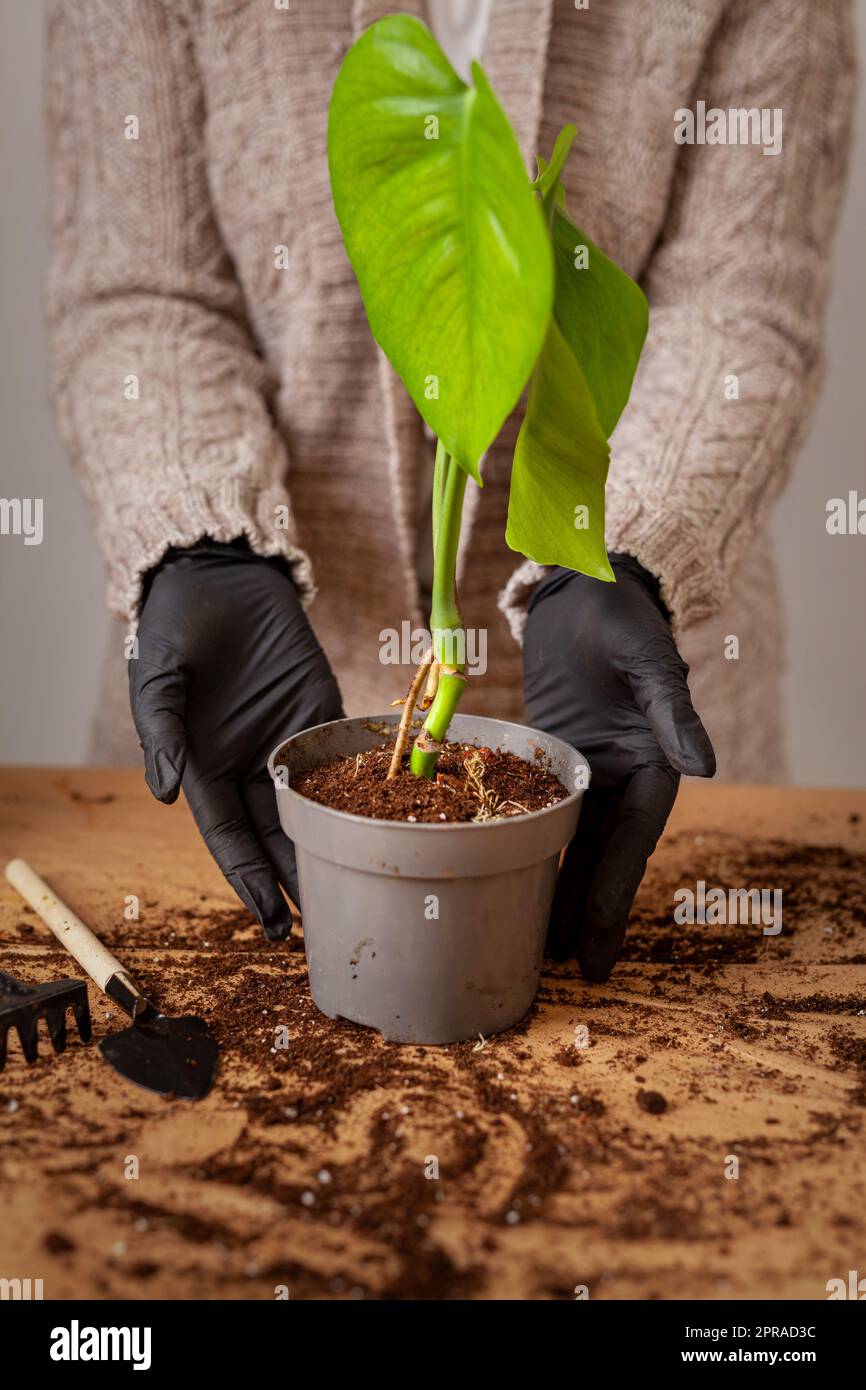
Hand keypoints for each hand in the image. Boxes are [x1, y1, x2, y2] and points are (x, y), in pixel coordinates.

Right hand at [129, 540, 342, 939]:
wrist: (219, 571)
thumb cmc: (175, 625)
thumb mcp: (159, 678)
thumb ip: (162, 733)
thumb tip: (160, 795)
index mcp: (206, 767)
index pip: (232, 839)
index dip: (250, 881)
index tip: (271, 922)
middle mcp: (250, 764)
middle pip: (278, 836)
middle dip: (298, 881)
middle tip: (327, 927)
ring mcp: (288, 740)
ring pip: (314, 808)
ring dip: (334, 848)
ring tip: (361, 890)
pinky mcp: (323, 713)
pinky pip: (342, 758)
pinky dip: (362, 790)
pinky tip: (385, 824)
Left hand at [522, 555, 714, 981]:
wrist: (583, 591)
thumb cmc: (622, 621)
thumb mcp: (650, 664)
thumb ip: (674, 714)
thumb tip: (707, 766)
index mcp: (651, 767)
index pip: (630, 843)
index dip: (610, 894)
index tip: (594, 941)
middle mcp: (619, 781)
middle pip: (598, 858)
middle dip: (583, 913)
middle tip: (568, 971)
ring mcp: (584, 776)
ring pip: (568, 846)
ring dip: (555, 892)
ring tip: (537, 948)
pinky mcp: (550, 763)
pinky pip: (539, 814)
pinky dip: (527, 849)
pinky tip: (507, 881)